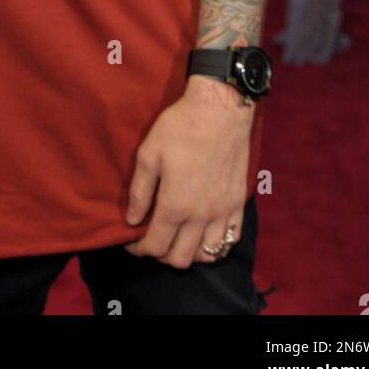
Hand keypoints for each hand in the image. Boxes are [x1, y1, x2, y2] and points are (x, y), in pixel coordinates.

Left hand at [123, 78, 254, 267]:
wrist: (220, 109)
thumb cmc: (180, 127)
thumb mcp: (149, 154)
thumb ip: (139, 191)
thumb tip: (131, 220)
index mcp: (176, 204)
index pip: (155, 246)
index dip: (138, 249)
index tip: (131, 242)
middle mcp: (201, 215)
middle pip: (180, 258)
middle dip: (161, 254)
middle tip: (151, 239)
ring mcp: (223, 211)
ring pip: (207, 254)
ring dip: (188, 252)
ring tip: (176, 237)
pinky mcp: (237, 202)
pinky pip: (230, 239)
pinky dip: (215, 244)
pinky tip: (203, 232)